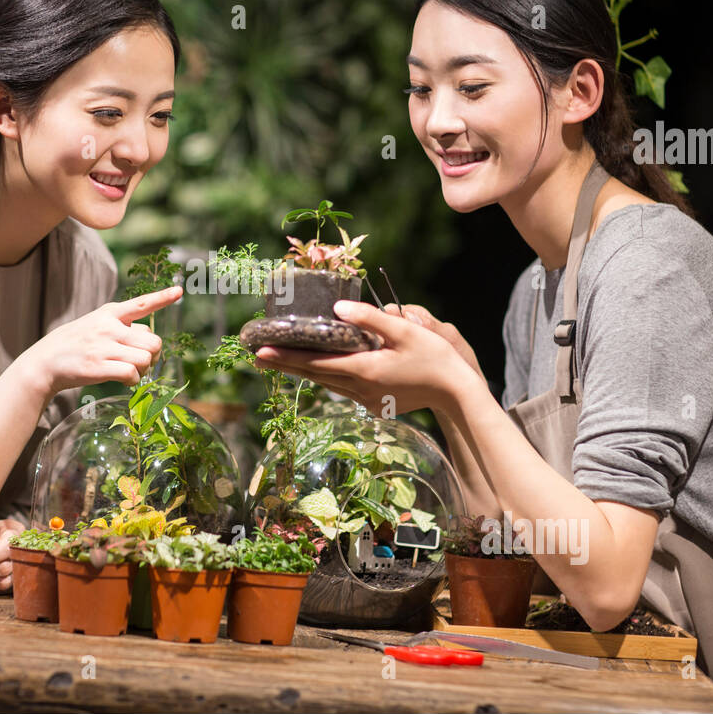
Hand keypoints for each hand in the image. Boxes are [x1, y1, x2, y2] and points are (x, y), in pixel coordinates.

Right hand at [22, 285, 181, 395]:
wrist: (44, 362)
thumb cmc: (74, 345)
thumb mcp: (95, 325)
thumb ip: (121, 327)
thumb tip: (149, 339)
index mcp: (109, 313)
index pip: (141, 304)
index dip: (162, 298)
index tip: (179, 292)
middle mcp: (108, 327)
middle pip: (153, 341)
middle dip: (153, 355)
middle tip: (143, 362)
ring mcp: (103, 346)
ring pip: (146, 358)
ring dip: (144, 369)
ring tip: (132, 371)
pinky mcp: (98, 367)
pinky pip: (132, 374)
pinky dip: (134, 381)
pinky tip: (125, 380)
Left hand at [254, 300, 479, 417]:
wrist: (455, 392)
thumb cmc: (434, 357)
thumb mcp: (405, 330)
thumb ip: (370, 319)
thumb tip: (336, 308)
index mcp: (365, 369)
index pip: (316, 363)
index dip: (287, 357)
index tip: (261, 352)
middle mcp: (361, 388)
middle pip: (315, 375)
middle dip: (286, 365)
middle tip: (257, 356)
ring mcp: (366, 400)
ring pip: (327, 384)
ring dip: (303, 372)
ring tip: (280, 360)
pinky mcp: (374, 404)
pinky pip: (341, 389)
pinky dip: (325, 378)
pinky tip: (316, 370)